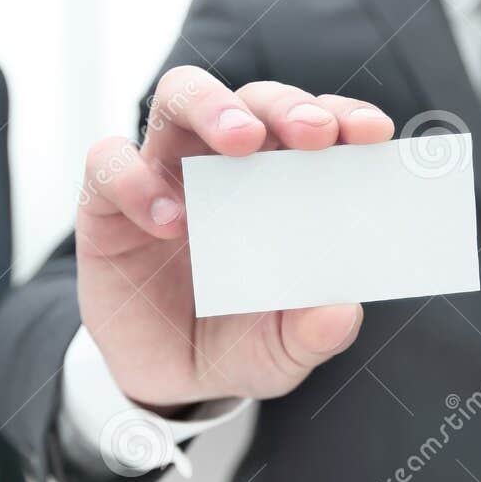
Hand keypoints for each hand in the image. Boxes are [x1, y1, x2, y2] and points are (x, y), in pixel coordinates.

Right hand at [76, 67, 394, 406]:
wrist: (165, 383)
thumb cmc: (237, 344)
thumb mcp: (282, 353)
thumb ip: (314, 334)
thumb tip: (342, 312)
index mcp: (281, 183)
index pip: (313, 128)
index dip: (343, 118)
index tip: (374, 133)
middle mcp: (222, 165)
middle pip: (252, 98)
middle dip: (286, 106)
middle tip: (314, 134)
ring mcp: (162, 175)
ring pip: (179, 98)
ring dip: (213, 106)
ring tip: (241, 142)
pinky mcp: (107, 204)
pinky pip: (108, 163)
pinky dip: (136, 180)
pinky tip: (168, 221)